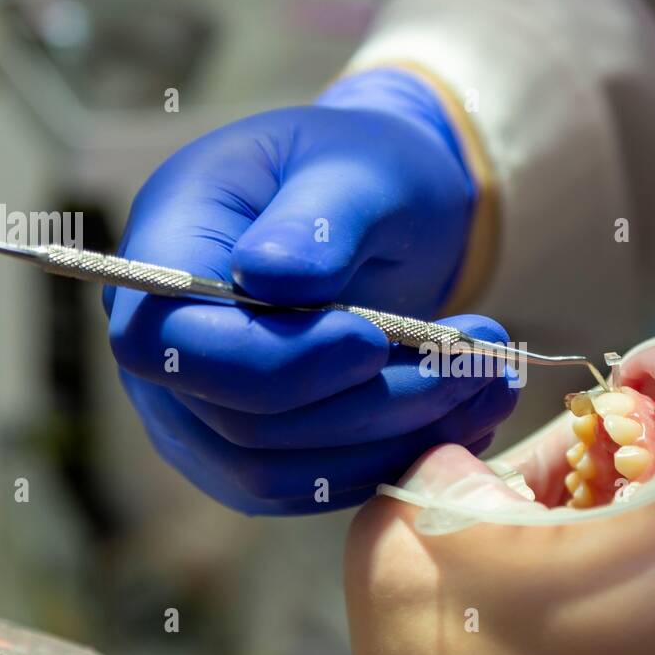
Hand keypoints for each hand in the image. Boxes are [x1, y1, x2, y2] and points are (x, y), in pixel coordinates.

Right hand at [105, 69, 517, 513]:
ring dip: (395, 438)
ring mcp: (200, 411)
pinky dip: (395, 458)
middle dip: (367, 403)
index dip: (271, 362)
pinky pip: (313, 486)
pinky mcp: (254, 455)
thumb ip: (318, 219)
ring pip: (280, 471)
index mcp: (167, 247)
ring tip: (489, 379)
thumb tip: (267, 276)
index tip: (373, 339)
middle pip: (238, 421)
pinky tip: (466, 414)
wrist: (380, 211)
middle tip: (472, 357)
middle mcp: (166, 344)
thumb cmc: (362, 169)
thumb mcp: (356, 167)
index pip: (171, 345)